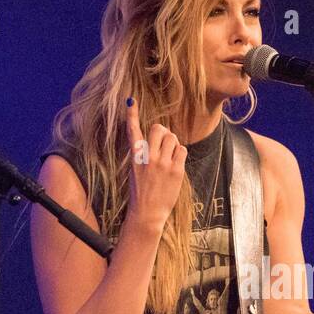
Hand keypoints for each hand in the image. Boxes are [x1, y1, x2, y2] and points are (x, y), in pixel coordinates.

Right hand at [123, 96, 186, 234]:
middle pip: (159, 129)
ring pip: (173, 138)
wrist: (147, 213)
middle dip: (163, 133)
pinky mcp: (176, 171)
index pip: (132, 131)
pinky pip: (182, 150)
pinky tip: (175, 164)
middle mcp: (148, 157)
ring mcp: (163, 164)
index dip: (131, 114)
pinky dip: (180, 154)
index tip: (131, 100)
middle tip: (163, 144)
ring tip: (169, 156)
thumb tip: (158, 139)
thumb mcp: (135, 170)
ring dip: (173, 144)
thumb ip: (144, 154)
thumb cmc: (141, 192)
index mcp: (135, 156)